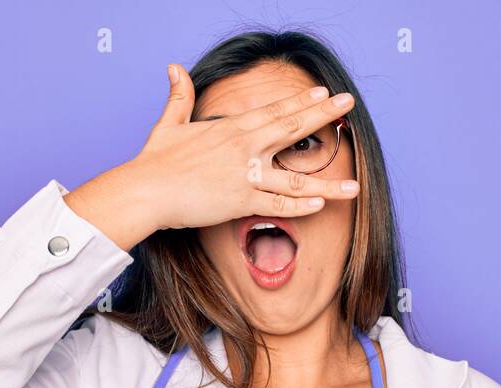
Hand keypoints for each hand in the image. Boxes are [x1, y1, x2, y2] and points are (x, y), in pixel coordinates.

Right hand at [65, 64, 357, 249]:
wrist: (146, 190)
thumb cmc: (155, 160)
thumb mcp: (169, 123)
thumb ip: (179, 96)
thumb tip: (174, 67)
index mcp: (232, 129)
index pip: (275, 110)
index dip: (301, 102)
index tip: (323, 93)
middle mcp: (245, 147)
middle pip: (292, 129)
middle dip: (323, 115)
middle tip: (348, 104)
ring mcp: (246, 175)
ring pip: (295, 179)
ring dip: (327, 183)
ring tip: (354, 185)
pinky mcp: (240, 201)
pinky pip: (277, 206)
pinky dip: (300, 207)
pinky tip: (320, 206)